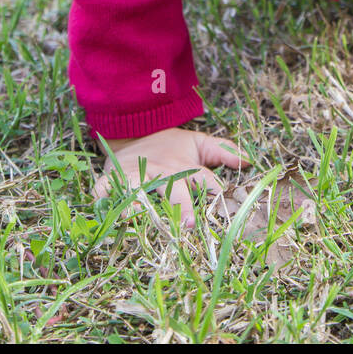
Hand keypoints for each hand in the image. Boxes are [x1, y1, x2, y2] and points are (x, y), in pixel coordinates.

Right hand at [95, 126, 251, 228]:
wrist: (134, 130)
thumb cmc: (169, 146)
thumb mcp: (198, 145)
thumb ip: (222, 152)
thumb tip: (249, 160)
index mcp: (183, 166)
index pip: (204, 179)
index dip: (216, 193)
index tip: (226, 209)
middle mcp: (160, 171)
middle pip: (171, 187)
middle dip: (180, 205)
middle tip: (188, 224)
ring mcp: (135, 175)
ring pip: (137, 190)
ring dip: (141, 206)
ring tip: (144, 221)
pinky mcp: (111, 178)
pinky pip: (103, 191)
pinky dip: (103, 201)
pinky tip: (109, 216)